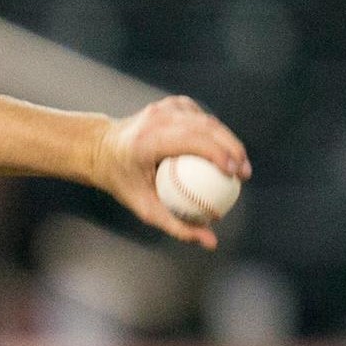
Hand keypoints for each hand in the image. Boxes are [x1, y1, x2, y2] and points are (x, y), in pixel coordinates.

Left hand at [89, 96, 248, 249]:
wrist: (100, 149)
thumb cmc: (123, 183)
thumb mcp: (145, 208)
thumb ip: (177, 225)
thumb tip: (211, 242)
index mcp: (148, 139)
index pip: (192, 140)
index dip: (219, 153)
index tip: (236, 175)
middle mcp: (157, 118)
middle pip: (206, 127)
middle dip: (233, 149)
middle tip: (244, 174)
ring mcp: (165, 107)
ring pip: (208, 120)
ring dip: (229, 141)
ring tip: (240, 166)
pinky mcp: (172, 103)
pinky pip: (202, 119)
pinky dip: (215, 135)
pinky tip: (224, 153)